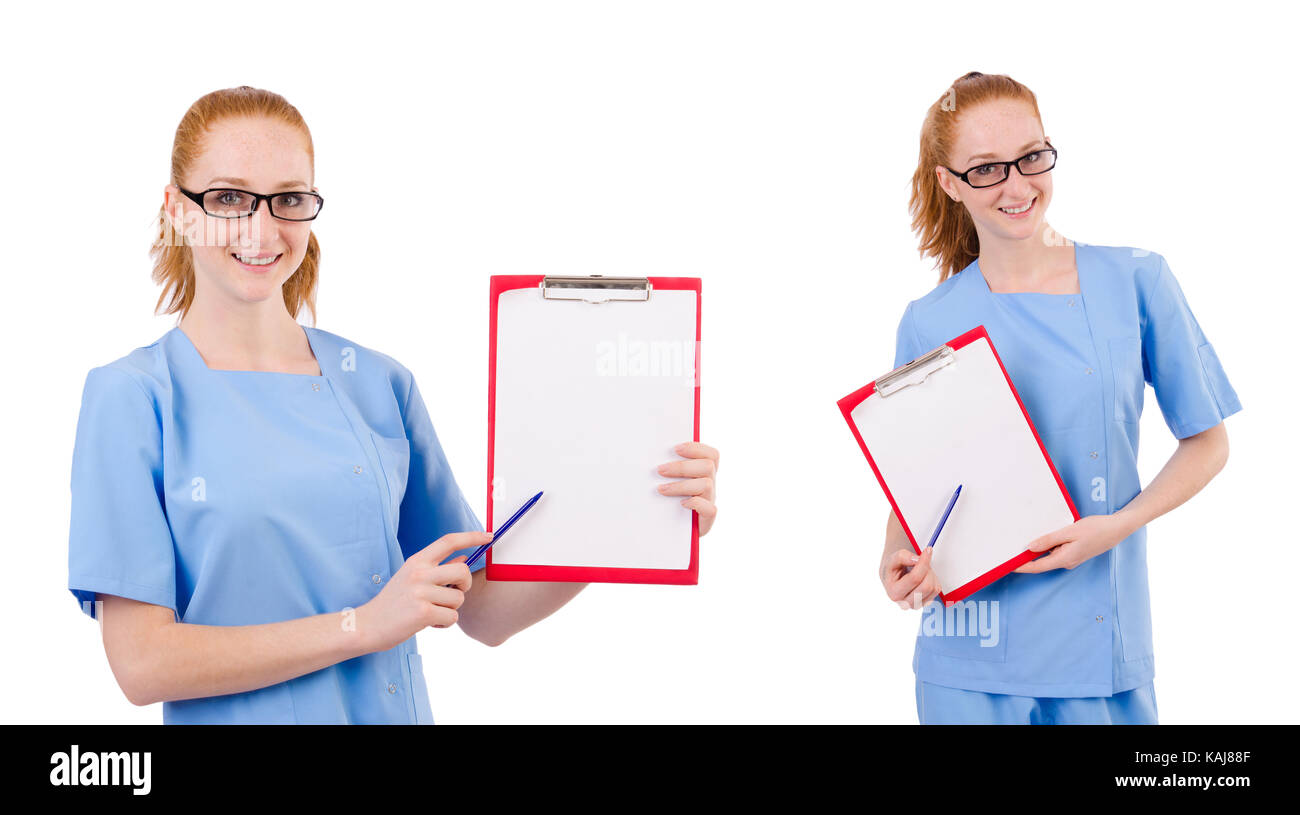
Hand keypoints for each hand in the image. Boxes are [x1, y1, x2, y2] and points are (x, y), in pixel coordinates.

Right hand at [356, 531, 488, 652]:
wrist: (367, 625)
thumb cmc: (393, 603)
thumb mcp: (412, 578)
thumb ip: (437, 569)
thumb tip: (464, 560)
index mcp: (417, 561)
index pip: (449, 541)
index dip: (471, 536)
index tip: (489, 536)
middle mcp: (419, 573)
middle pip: (463, 572)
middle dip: (465, 586)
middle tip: (453, 594)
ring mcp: (420, 592)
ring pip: (459, 598)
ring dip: (450, 609)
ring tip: (432, 612)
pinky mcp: (422, 612)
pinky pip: (452, 617)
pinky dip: (444, 623)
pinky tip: (428, 623)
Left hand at [656, 442, 718, 535]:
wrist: (672, 532)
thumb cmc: (668, 502)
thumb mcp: (669, 482)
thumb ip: (667, 469)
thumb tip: (651, 457)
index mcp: (704, 473)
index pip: (711, 455)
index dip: (696, 448)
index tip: (676, 448)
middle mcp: (710, 484)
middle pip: (708, 466)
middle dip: (682, 466)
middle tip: (660, 470)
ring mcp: (710, 501)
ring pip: (707, 484)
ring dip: (681, 485)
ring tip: (661, 489)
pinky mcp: (707, 518)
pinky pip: (709, 509)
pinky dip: (695, 503)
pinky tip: (681, 504)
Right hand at [882, 546, 939, 609]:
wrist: (893, 575)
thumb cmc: (892, 569)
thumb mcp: (892, 559)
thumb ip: (902, 556)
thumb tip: (916, 560)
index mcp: (894, 593)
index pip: (914, 578)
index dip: (923, 563)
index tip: (927, 551)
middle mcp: (905, 603)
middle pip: (926, 586)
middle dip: (928, 570)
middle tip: (923, 560)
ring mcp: (916, 605)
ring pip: (934, 588)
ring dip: (931, 575)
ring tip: (922, 569)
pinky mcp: (925, 603)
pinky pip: (937, 590)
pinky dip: (934, 580)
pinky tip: (924, 576)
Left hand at [1013, 513, 1136, 573]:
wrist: (1117, 528)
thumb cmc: (1096, 529)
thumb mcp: (1069, 531)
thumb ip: (1049, 540)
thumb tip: (1030, 548)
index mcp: (1065, 559)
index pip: (1037, 567)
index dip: (1021, 567)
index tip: (1007, 566)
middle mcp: (1066, 561)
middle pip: (1041, 562)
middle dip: (1026, 558)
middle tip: (1009, 551)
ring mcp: (1071, 558)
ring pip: (1049, 555)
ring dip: (1037, 550)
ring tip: (1022, 541)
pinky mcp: (1074, 553)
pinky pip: (1056, 551)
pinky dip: (1047, 546)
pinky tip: (1043, 537)